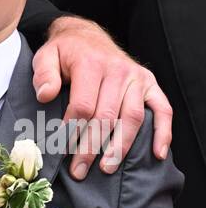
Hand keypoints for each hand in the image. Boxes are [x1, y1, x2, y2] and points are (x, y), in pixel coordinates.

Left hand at [32, 17, 171, 176]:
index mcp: (91, 63)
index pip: (83, 105)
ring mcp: (136, 77)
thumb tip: (45, 96)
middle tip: (79, 171)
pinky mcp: (149, 84)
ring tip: (107, 168)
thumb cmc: (65, 52)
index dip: (72, 130)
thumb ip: (43, 74)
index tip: (62, 150)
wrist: (86, 36)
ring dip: (120, 147)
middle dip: (91, 147)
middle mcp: (117, 70)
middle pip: (106, 117)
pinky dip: (163, 133)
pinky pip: (163, 109)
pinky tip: (157, 154)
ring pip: (132, 118)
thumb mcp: (46, 56)